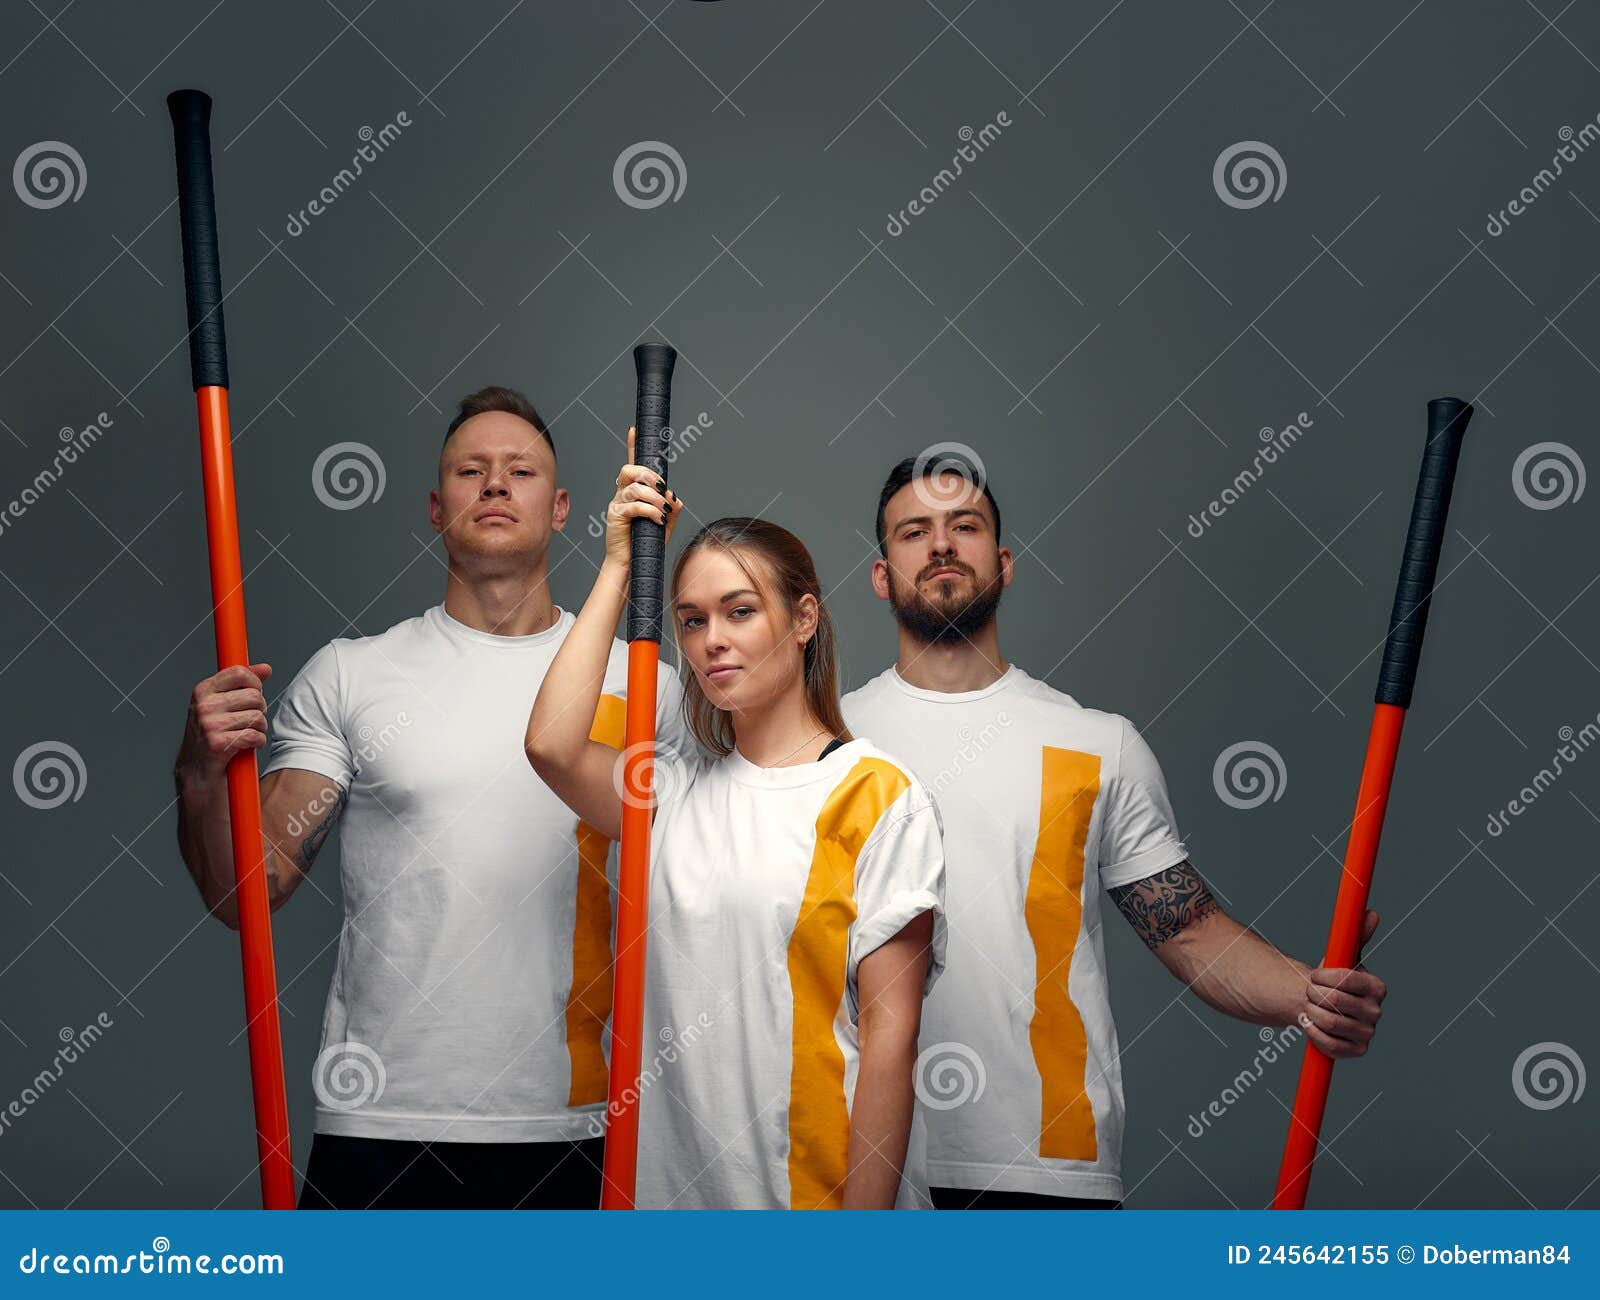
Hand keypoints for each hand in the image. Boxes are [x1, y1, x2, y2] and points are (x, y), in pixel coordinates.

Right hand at [179, 662, 272, 781]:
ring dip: (259, 728)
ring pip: (257, 717)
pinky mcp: (217, 744)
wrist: (196, 770)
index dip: (255, 683)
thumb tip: (266, 668)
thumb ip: (243, 684)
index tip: (254, 693)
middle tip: (249, 720)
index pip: (239, 673)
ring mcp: (209, 724)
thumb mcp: (223, 703)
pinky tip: (247, 745)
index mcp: (203, 690)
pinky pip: (254, 736)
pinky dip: (257, 742)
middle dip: (260, 710)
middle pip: (254, 696)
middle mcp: (203, 705)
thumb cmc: (211, 735)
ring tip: (247, 733)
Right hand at [603, 426, 681, 568]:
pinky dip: (649, 511)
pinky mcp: (615, 516)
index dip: (632, 445)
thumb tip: (675, 496)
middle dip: (648, 474)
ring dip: (653, 497)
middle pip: (629, 470)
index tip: (634, 430)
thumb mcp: (665, 523)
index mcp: (634, 491)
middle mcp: (623, 493)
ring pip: (634, 488)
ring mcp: (617, 504)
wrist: (633, 563)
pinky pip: (633, 506)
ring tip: (663, 509)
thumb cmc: (647, 542)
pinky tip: (658, 519)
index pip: (632, 463)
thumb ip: (672, 508)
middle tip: (662, 487)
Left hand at [1298, 909, 1386, 1058]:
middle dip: (1314, 995)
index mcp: (1377, 987)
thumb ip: (1357, 934)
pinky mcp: (1356, 1051)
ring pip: (1331, 1023)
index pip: (1348, 980)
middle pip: (1336, 1002)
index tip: (1314, 975)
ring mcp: (1368, 1033)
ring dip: (1311, 1013)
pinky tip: (1310, 1024)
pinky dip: (1314, 1033)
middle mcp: (1377, 1011)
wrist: (1324, 1004)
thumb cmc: (1333, 978)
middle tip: (1308, 992)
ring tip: (1308, 1007)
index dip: (1325, 977)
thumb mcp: (1343, 955)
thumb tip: (1371, 912)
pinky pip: (1330, 1045)